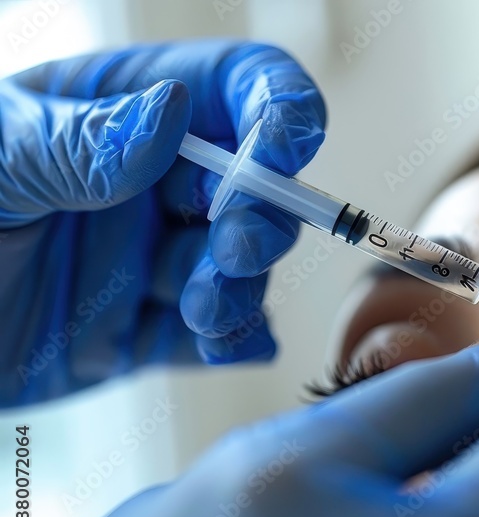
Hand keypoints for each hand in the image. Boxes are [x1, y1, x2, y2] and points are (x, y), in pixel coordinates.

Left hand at [0, 40, 326, 405]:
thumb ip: (73, 142)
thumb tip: (170, 116)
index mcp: (118, 114)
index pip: (234, 87)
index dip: (279, 109)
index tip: (283, 154)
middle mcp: (152, 185)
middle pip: (257, 186)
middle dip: (262, 218)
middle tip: (231, 251)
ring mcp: (153, 261)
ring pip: (243, 267)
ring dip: (242, 288)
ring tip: (197, 310)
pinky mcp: (148, 332)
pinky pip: (217, 335)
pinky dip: (236, 341)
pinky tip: (220, 345)